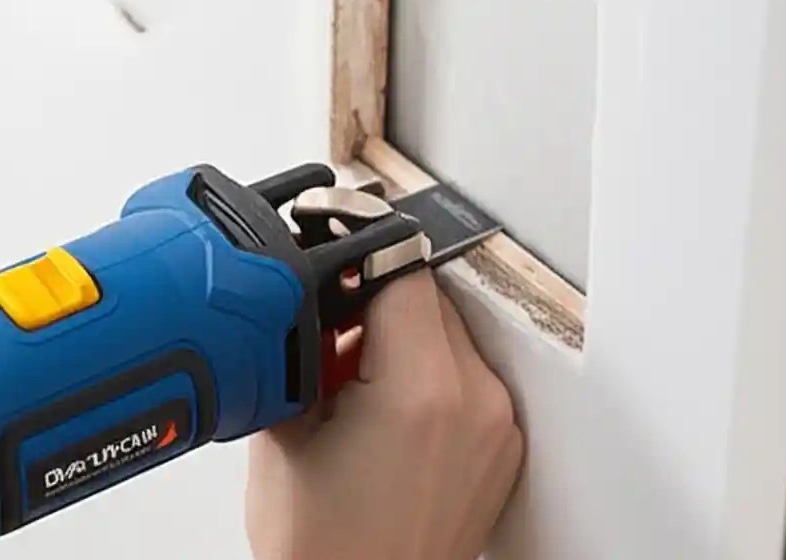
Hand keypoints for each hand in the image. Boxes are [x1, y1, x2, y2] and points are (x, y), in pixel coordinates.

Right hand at [246, 270, 523, 559]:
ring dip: (401, 336)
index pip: (404, 271)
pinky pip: (466, 375)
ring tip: (354, 384)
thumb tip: (315, 301)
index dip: (358, 257)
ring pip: (449, 333)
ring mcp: (496, 427)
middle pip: (431, 298)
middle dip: (374, 302)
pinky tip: (383, 409)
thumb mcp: (285, 429)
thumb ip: (302, 348)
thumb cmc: (325, 551)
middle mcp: (476, 403)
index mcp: (423, 390)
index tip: (333, 255)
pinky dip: (426, 373)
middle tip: (328, 333)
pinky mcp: (500, 446)